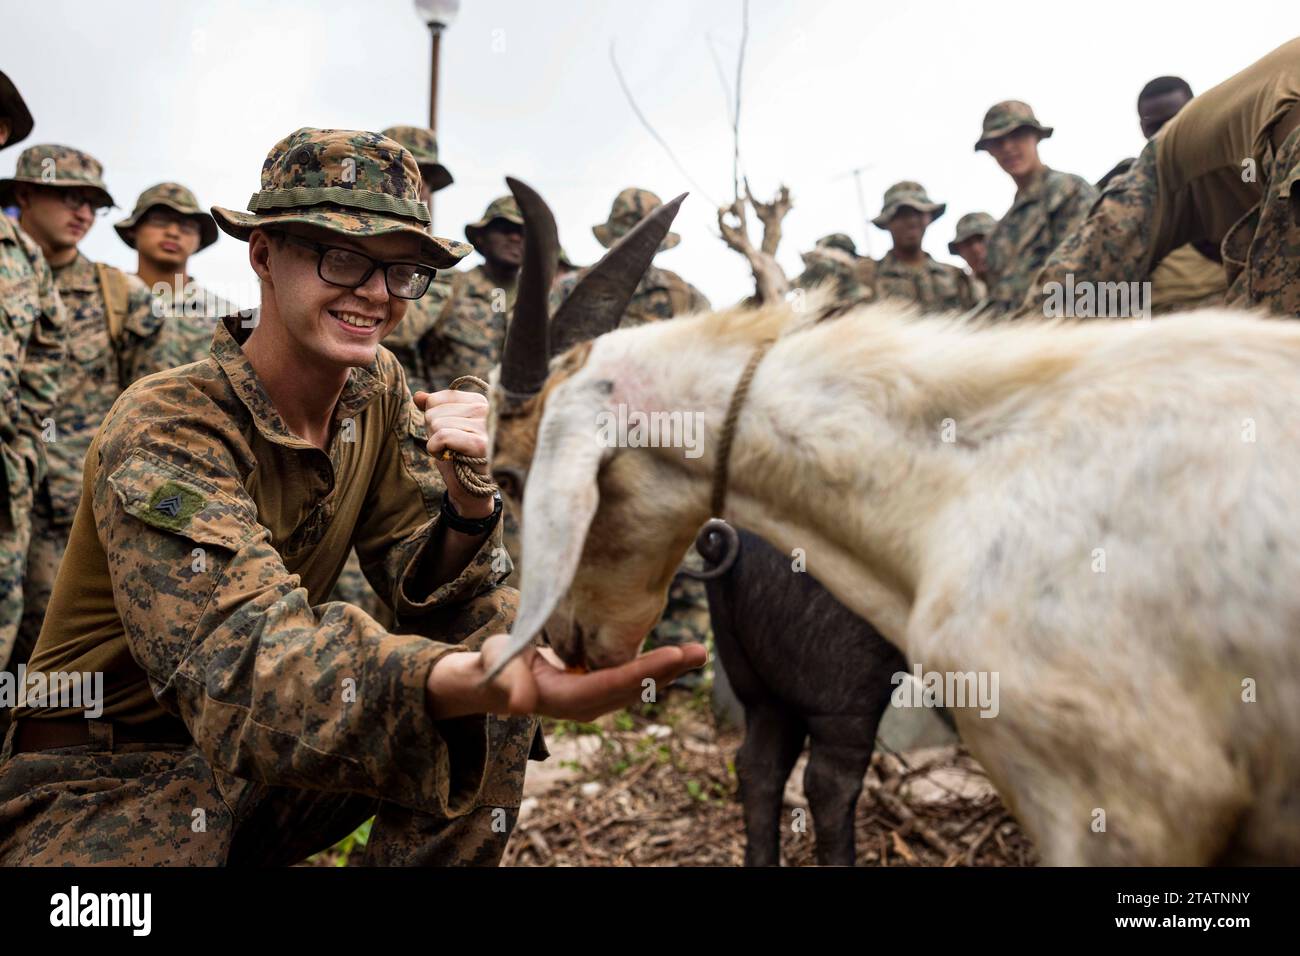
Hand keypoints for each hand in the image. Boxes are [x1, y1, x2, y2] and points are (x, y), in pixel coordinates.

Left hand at [413, 389, 492, 518]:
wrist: (472, 490)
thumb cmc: (458, 457)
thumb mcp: (443, 428)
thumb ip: (432, 409)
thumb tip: (417, 396)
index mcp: (480, 402)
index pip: (437, 399)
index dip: (434, 420)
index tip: (449, 435)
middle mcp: (486, 409)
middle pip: (434, 412)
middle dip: (434, 432)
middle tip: (451, 447)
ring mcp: (485, 426)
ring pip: (436, 424)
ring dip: (436, 443)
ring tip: (453, 453)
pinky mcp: (480, 444)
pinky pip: (442, 437)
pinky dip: (436, 449)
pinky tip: (447, 457)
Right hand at [425, 636, 707, 721]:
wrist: (492, 680)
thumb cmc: (493, 667)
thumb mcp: (494, 667)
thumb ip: (507, 681)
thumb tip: (522, 704)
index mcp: (565, 699)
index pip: (612, 684)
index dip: (645, 670)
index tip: (674, 656)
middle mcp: (586, 705)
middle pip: (633, 688)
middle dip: (667, 671)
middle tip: (700, 652)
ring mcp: (593, 700)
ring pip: (637, 686)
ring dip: (669, 670)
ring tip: (698, 653)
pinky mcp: (597, 690)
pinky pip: (632, 680)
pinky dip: (656, 669)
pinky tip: (677, 657)